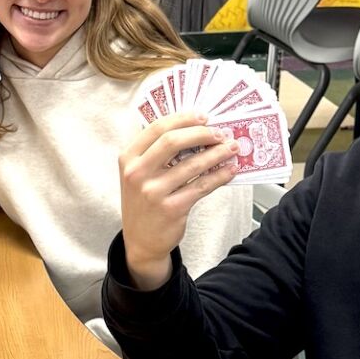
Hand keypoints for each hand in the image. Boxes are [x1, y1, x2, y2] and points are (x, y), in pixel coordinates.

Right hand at [117, 113, 240, 288]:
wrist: (141, 241)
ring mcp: (153, 192)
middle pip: (172, 141)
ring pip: (192, 165)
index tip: (203, 116)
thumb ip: (155, 153)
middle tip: (220, 133)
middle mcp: (137, 173)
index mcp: (128, 159)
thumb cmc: (143, 202)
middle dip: (201, 133)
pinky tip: (230, 170)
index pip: (156, 128)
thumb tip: (194, 130)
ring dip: (217, 154)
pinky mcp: (171, 208)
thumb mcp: (138, 175)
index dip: (183, 119)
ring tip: (231, 148)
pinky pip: (202, 186)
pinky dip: (219, 176)